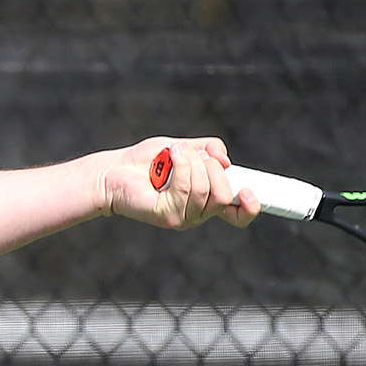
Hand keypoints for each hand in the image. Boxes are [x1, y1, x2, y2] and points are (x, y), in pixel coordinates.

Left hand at [101, 136, 260, 228]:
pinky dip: (181, 166)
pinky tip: (170, 158)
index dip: (250, 206)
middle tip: (194, 154)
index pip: (238, 214)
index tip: (247, 190)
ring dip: (193, 163)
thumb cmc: (147, 160)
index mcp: (206, 200)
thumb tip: (226, 161)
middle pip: (224, 196)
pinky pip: (186, 189)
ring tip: (175, 153)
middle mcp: (197, 213)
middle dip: (214, 168)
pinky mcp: (167, 216)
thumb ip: (208, 150)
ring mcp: (183, 218)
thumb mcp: (184, 147)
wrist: (114, 170)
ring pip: (206, 191)